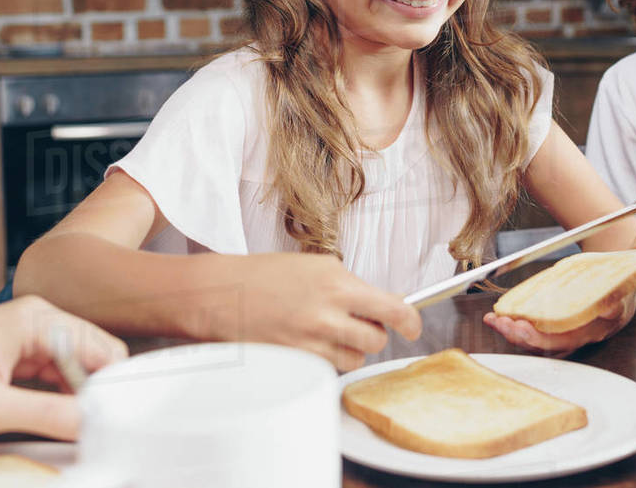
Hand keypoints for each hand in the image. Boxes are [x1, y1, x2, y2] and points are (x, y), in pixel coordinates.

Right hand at [189, 252, 421, 371]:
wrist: (222, 294)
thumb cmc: (264, 275)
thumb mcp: (315, 266)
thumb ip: (349, 285)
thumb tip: (380, 301)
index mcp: (337, 283)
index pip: (393, 308)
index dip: (410, 321)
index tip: (413, 325)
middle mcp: (328, 313)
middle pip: (377, 338)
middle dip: (373, 333)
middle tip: (359, 323)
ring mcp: (312, 340)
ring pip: (356, 358)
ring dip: (350, 348)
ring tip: (327, 331)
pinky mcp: (297, 360)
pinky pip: (330, 368)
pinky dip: (328, 359)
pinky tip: (310, 341)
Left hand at [483, 285, 635, 355]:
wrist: (620, 284)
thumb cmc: (626, 272)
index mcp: (615, 309)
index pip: (600, 316)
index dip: (578, 318)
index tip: (557, 315)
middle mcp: (595, 327)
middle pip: (567, 338)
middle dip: (538, 336)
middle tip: (514, 324)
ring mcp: (577, 333)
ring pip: (549, 344)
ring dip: (521, 336)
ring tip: (499, 322)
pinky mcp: (562, 333)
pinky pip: (539, 339)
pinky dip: (518, 332)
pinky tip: (497, 320)